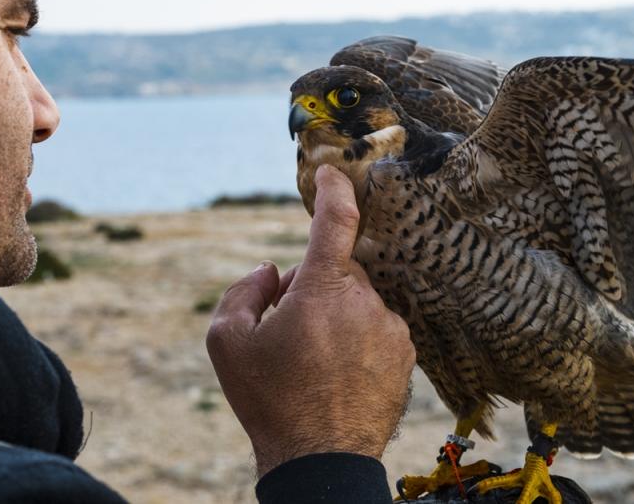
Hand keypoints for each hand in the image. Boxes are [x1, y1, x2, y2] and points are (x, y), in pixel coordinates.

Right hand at [206, 164, 415, 477]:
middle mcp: (365, 301)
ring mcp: (391, 328)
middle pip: (338, 269)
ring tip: (315, 360)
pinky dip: (358, 336)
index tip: (330, 174)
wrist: (320, 459)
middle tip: (290, 327)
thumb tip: (272, 270)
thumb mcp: (228, 342)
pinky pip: (377, 326)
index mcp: (323, 289)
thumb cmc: (269, 400)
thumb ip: (244, 290)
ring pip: (358, 299)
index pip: (335, 219)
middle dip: (314, 285)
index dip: (332, 189)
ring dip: (336, 314)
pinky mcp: (405, 354)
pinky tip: (339, 371)